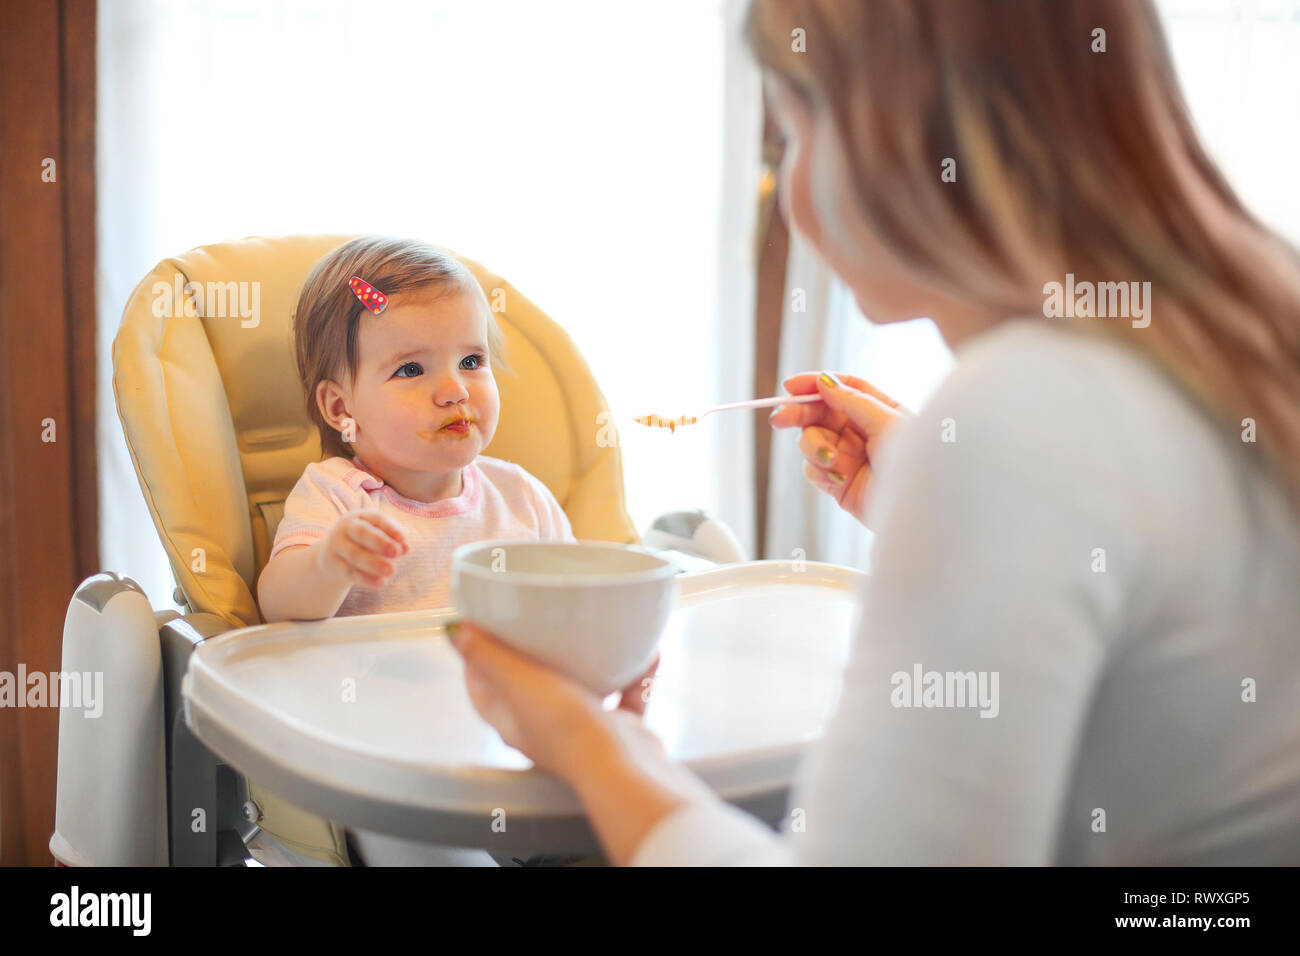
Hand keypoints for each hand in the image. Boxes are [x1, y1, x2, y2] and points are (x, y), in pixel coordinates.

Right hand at [316, 511, 409, 588]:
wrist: (332, 556)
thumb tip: (406, 548)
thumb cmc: (363, 542)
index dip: (390, 528)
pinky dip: (366, 579)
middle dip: (380, 542)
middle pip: (362, 533)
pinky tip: (380, 583)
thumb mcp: (377, 536)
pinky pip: (350, 572)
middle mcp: (346, 528)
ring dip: (374, 563)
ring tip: (391, 571)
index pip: (377, 519)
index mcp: (360, 517)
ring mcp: (337, 546)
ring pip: (355, 555)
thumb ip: (392, 540)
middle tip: (396, 553)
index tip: (403, 537)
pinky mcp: (333, 564)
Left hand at [449, 620, 660, 778]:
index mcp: (512, 722)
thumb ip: (486, 653)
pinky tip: (646, 654)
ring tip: (595, 633)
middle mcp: (545, 730)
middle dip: (535, 655)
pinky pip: (626, 696)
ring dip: (589, 663)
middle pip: (532, 687)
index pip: (483, 691)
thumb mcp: (517, 680)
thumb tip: (453, 630)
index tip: (481, 632)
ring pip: (581, 689)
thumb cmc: (565, 730)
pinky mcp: (619, 731)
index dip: (477, 662)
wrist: (621, 764)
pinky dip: (635, 675)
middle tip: (541, 621)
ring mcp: (583, 731)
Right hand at [768, 370, 909, 529]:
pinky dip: (819, 471)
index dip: (814, 384)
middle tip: (779, 419)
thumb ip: (854, 401)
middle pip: (820, 412)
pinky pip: (812, 469)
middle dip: (799, 414)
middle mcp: (861, 431)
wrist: (920, 513)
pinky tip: (838, 479)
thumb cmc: (917, 464)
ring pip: (810, 440)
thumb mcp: (888, 423)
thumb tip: (824, 382)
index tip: (790, 386)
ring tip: (831, 461)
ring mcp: (847, 457)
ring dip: (813, 448)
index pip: (842, 388)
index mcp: (878, 410)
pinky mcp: (837, 483)